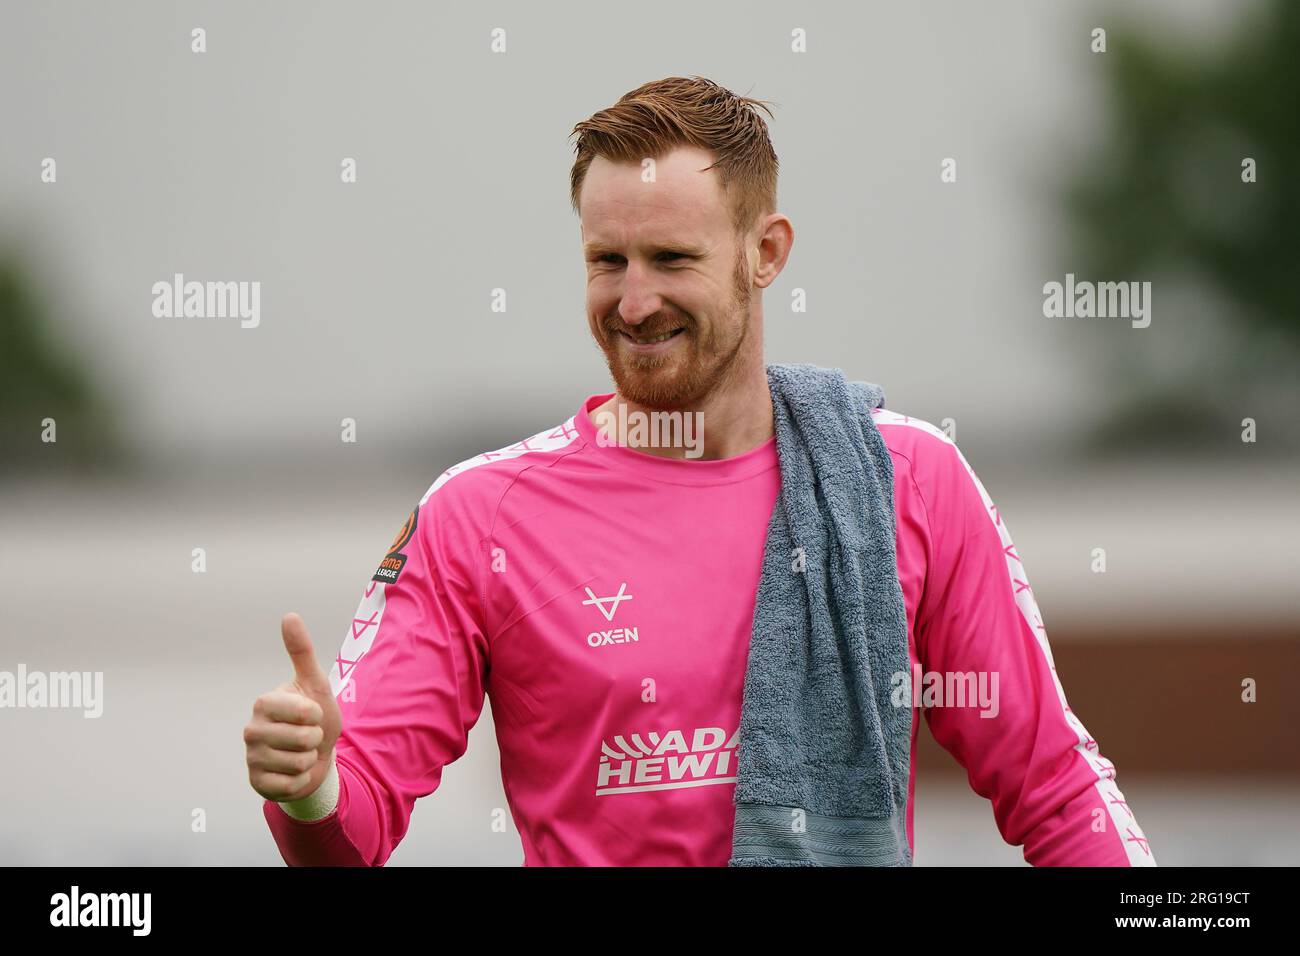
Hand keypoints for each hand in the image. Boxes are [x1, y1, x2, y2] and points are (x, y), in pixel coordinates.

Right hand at [244, 613, 343, 802]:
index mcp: (264, 703)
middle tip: (308, 736)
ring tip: (302, 753)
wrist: (316, 755)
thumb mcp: (315, 683)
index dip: (317, 715)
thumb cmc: (315, 717)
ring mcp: (251, 757)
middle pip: (302, 740)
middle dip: (316, 740)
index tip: (311, 713)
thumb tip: (289, 615)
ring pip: (298, 763)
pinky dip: (301, 780)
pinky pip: (290, 785)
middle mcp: (251, 730)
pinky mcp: (256, 782)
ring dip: (309, 760)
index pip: (304, 712)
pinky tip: (294, 771)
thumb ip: (302, 651)